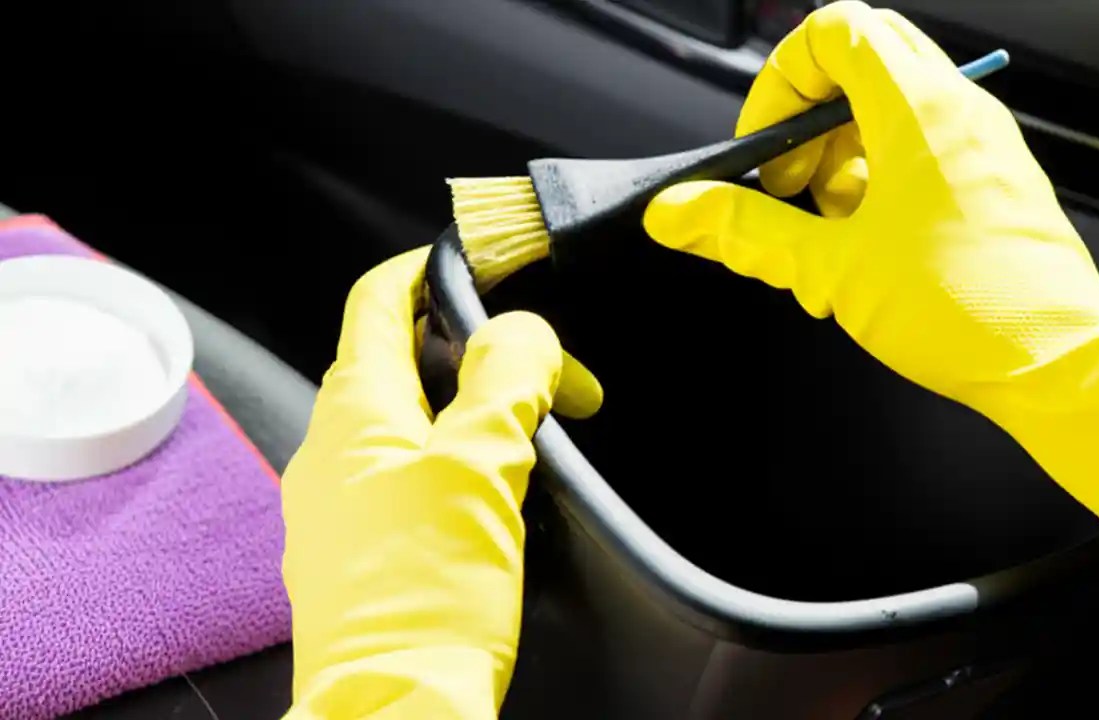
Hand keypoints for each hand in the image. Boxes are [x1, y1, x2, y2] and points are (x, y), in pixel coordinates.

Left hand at [280, 247, 600, 717]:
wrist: (396, 705)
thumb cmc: (428, 594)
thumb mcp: (482, 467)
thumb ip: (505, 381)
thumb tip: (522, 331)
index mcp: (353, 413)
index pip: (374, 303)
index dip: (421, 269)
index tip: (470, 259)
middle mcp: (331, 451)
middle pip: (395, 360)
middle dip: (472, 349)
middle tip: (542, 367)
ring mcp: (338, 504)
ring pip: (407, 422)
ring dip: (471, 408)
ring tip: (535, 427)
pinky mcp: (358, 550)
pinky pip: (405, 476)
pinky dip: (454, 459)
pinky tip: (498, 489)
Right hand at [644, 1, 1098, 406]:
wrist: (1060, 363)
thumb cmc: (967, 310)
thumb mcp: (832, 269)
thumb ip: (748, 232)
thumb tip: (679, 212)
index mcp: (920, 108)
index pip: (835, 31)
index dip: (780, 81)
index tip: (764, 148)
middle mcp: (958, 111)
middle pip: (862, 64)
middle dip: (806, 122)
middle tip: (789, 184)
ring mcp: (980, 146)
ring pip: (888, 113)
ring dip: (837, 162)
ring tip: (824, 237)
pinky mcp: (990, 184)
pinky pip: (919, 154)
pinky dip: (874, 186)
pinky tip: (862, 255)